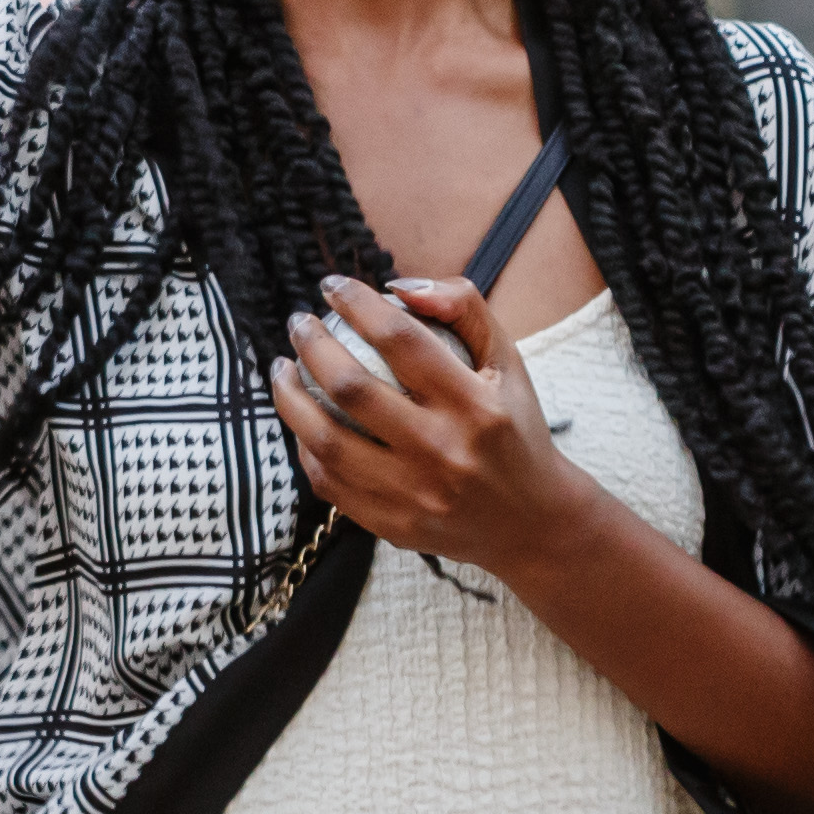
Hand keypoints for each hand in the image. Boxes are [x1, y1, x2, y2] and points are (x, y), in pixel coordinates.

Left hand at [269, 269, 596, 578]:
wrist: (531, 521)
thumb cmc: (514, 426)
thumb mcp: (506, 359)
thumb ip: (463, 307)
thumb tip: (398, 287)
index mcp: (475, 406)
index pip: (401, 339)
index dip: (357, 304)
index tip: (332, 287)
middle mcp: (442, 453)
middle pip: (351, 388)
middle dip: (311, 345)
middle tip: (299, 323)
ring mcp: (414, 496)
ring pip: (325, 441)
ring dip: (290, 397)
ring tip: (282, 369)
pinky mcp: (392, 526)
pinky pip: (328, 482)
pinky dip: (305, 446)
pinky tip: (302, 420)